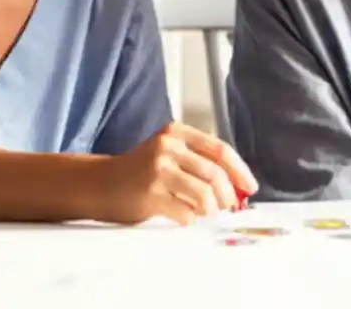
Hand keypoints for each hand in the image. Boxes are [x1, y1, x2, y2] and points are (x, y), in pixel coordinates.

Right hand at [96, 122, 257, 224]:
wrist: (100, 183)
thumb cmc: (141, 170)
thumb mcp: (169, 151)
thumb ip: (198, 160)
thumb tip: (238, 184)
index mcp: (177, 132)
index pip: (220, 150)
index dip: (240, 171)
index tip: (250, 187)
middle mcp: (167, 146)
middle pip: (215, 174)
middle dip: (228, 195)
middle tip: (229, 206)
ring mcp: (158, 170)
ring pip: (204, 194)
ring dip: (211, 209)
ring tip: (206, 212)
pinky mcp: (150, 194)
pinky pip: (185, 212)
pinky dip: (191, 218)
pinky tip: (184, 216)